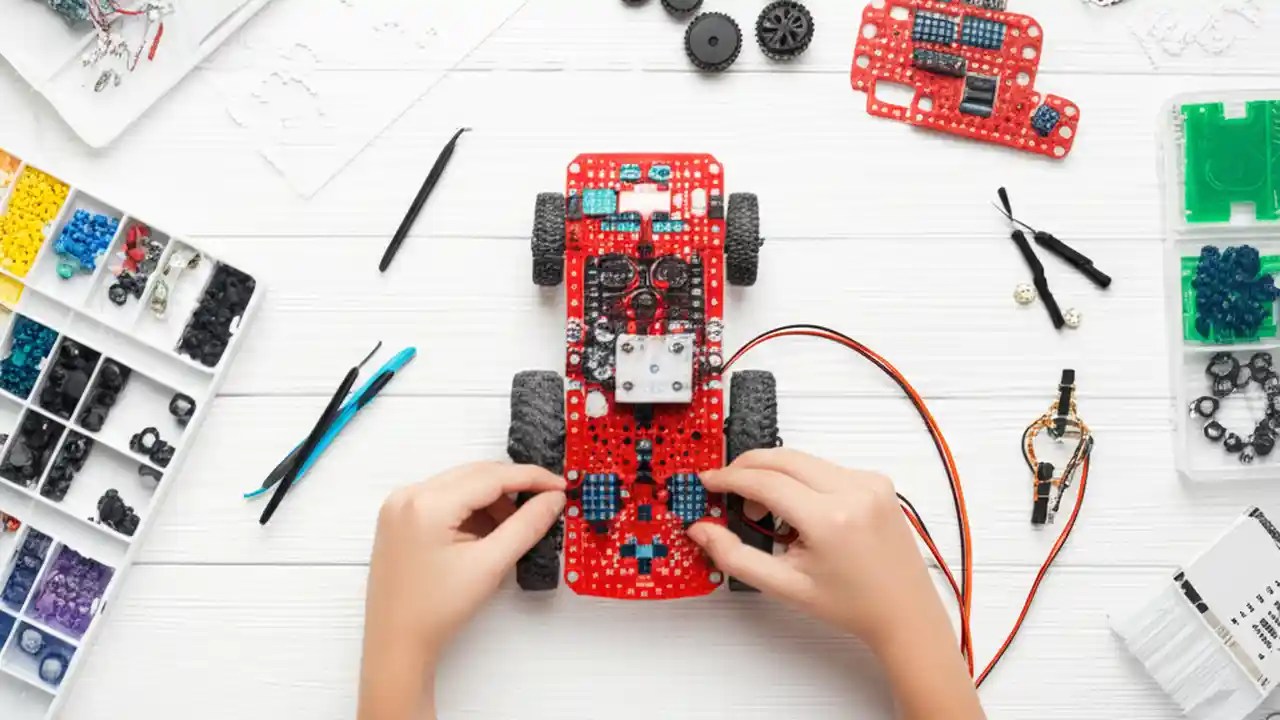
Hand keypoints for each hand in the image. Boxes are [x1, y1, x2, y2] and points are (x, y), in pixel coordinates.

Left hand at [358, 462, 564, 719]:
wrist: (397, 643)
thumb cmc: (436, 610)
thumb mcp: (489, 565)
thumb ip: (526, 525)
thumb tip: (553, 499)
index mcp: (426, 504)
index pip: (490, 476)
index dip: (530, 478)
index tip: (560, 485)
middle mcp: (407, 496)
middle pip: (474, 475)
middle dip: (511, 488)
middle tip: (544, 503)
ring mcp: (399, 506)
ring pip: (460, 485)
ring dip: (490, 500)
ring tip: (510, 531)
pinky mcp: (398, 518)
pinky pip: (443, 498)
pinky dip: (469, 509)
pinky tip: (484, 534)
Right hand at [687, 448, 939, 649]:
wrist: (903, 612)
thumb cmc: (852, 604)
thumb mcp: (785, 586)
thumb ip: (735, 557)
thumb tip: (702, 529)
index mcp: (831, 519)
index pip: (765, 481)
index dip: (729, 478)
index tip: (709, 482)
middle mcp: (854, 491)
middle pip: (783, 458)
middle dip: (747, 468)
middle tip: (727, 488)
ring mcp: (870, 482)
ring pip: (803, 460)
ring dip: (775, 476)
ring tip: (766, 513)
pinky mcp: (876, 481)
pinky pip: (825, 468)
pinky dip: (802, 481)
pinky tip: (799, 513)